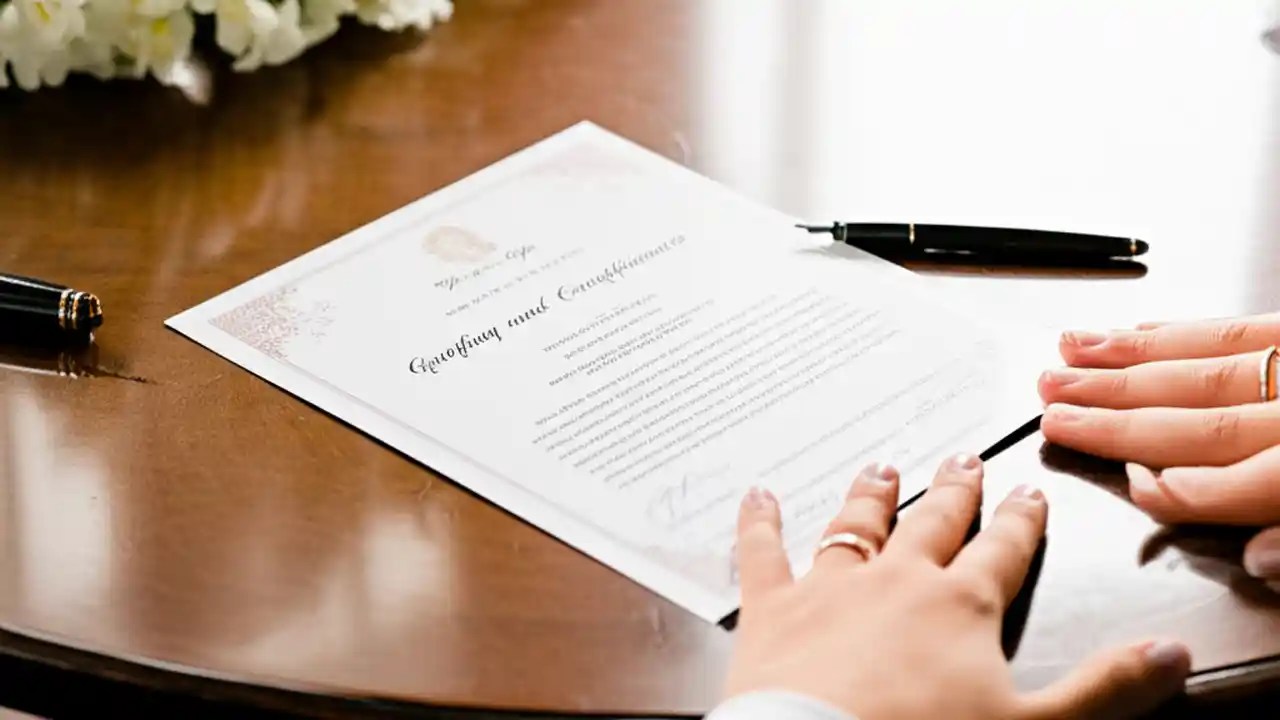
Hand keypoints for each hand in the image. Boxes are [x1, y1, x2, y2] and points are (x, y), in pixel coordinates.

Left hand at [724, 455, 1190, 719]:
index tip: (1027, 493)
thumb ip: (1103, 688)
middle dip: (953, 492)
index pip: (1001, 551)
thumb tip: (1168, 655)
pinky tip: (757, 496)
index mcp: (960, 606)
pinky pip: (761, 552)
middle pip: (933, 524)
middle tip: (962, 460)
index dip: (1019, 522)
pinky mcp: (772, 608)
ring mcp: (830, 588)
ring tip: (882, 467)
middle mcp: (896, 581)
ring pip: (855, 525)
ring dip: (870, 495)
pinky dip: (757, 523)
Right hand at [1036, 312, 1279, 585]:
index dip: (1171, 490)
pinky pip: (1236, 327)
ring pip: (1203, 365)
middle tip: (1052, 405)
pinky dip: (1179, 332)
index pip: (1230, 485)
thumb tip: (1260, 561)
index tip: (1129, 485)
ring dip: (1126, 363)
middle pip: (1197, 419)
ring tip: (1067, 355)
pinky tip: (1137, 333)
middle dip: (1113, 415)